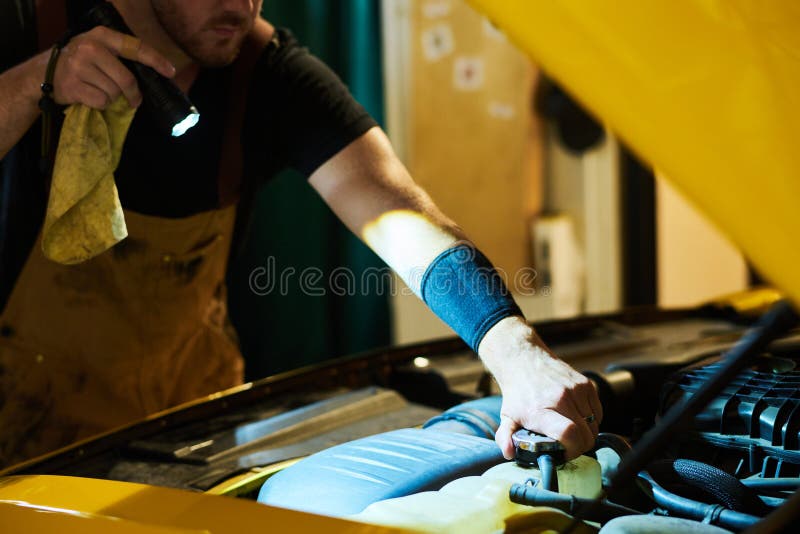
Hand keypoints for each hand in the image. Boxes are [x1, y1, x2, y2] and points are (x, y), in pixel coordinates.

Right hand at [53, 26, 174, 109]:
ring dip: (112, 97)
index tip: (170, 71)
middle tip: (134, 100)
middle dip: (133, 93)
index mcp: (102, 36)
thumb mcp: (100, 50)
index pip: (135, 47)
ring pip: (114, 92)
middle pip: (126, 79)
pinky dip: (101, 104)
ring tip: (99, 90)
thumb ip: (121, 57)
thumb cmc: (82, 63)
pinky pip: (101, 101)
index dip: (155, 60)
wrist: (45, 72)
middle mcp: (90, 48)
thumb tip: (154, 75)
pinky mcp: (73, 85)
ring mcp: (79, 66)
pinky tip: (90, 96)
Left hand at [479, 317, 602, 460]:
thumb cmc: (517, 393)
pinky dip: (591, 420)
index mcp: (541, 410)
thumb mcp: (507, 417)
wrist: (524, 359)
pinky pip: (598, 412)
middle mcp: (561, 399)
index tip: (564, 453)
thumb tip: (509, 454)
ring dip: (586, 433)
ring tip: (570, 430)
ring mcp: (576, 390)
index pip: (569, 433)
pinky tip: (576, 417)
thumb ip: (504, 438)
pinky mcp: (586, 384)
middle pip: (587, 435)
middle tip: (568, 446)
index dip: (572, 450)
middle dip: (580, 447)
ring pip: (594, 425)